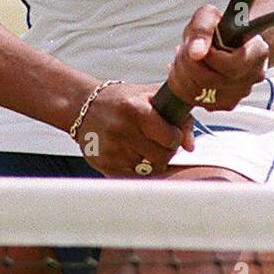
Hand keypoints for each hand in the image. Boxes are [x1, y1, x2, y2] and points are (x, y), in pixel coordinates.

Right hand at [75, 82, 195, 178]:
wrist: (83, 106)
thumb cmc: (122, 100)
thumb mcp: (151, 96)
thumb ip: (179, 116)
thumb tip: (190, 146)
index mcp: (136, 109)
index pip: (170, 137)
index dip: (174, 137)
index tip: (169, 134)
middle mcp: (122, 130)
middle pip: (162, 157)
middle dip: (165, 151)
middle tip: (158, 142)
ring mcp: (112, 149)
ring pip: (149, 170)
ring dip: (151, 161)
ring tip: (142, 146)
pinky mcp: (104, 164)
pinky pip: (134, 177)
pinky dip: (137, 169)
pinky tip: (130, 154)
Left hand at [166, 4, 268, 111]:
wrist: (224, 37)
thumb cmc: (220, 26)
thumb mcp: (208, 16)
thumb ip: (202, 30)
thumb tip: (196, 53)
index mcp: (257, 52)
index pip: (232, 66)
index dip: (209, 58)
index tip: (200, 46)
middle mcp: (253, 75)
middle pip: (214, 82)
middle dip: (189, 65)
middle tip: (184, 49)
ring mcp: (241, 92)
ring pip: (204, 96)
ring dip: (184, 75)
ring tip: (183, 58)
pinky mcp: (227, 103)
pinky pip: (200, 103)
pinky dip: (185, 87)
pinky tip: (186, 72)